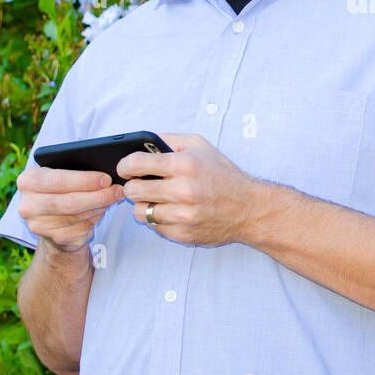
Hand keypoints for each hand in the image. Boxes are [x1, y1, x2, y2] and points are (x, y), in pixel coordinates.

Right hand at [16, 166, 126, 252]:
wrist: (51, 218)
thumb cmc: (61, 188)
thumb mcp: (62, 174)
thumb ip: (76, 171)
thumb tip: (106, 175)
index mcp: (28, 181)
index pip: (58, 180)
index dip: (85, 180)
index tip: (106, 179)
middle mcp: (28, 205)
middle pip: (70, 202)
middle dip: (98, 195)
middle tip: (118, 190)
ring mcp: (39, 225)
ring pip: (78, 216)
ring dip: (100, 206)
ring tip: (114, 197)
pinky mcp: (53, 239)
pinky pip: (81, 228)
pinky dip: (96, 217)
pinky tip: (102, 209)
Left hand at [117, 132, 266, 246]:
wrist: (249, 208)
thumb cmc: (223, 175)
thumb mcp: (201, 146)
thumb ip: (169, 140)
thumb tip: (141, 142)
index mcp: (184, 165)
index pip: (135, 164)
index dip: (125, 166)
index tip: (125, 168)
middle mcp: (183, 191)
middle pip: (133, 191)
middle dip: (133, 186)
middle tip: (140, 184)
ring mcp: (183, 216)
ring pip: (140, 212)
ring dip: (145, 205)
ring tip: (157, 199)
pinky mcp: (184, 234)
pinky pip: (155, 227)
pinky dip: (159, 220)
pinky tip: (171, 211)